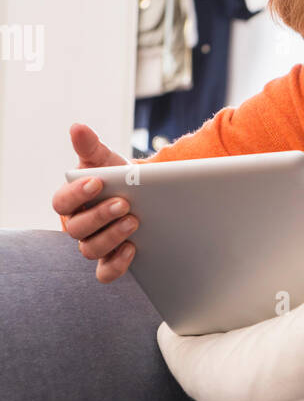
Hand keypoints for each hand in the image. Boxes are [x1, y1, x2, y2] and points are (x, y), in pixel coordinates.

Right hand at [52, 123, 135, 283]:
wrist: (145, 196)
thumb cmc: (118, 178)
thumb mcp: (106, 161)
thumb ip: (90, 147)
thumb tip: (77, 127)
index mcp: (71, 202)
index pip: (62, 202)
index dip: (77, 194)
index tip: (97, 182)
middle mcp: (78, 226)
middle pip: (76, 229)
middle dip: (100, 216)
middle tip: (125, 204)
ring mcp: (94, 244)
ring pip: (90, 250)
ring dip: (111, 237)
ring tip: (134, 221)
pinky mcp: (111, 260)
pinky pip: (105, 273)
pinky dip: (116, 265)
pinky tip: (132, 249)